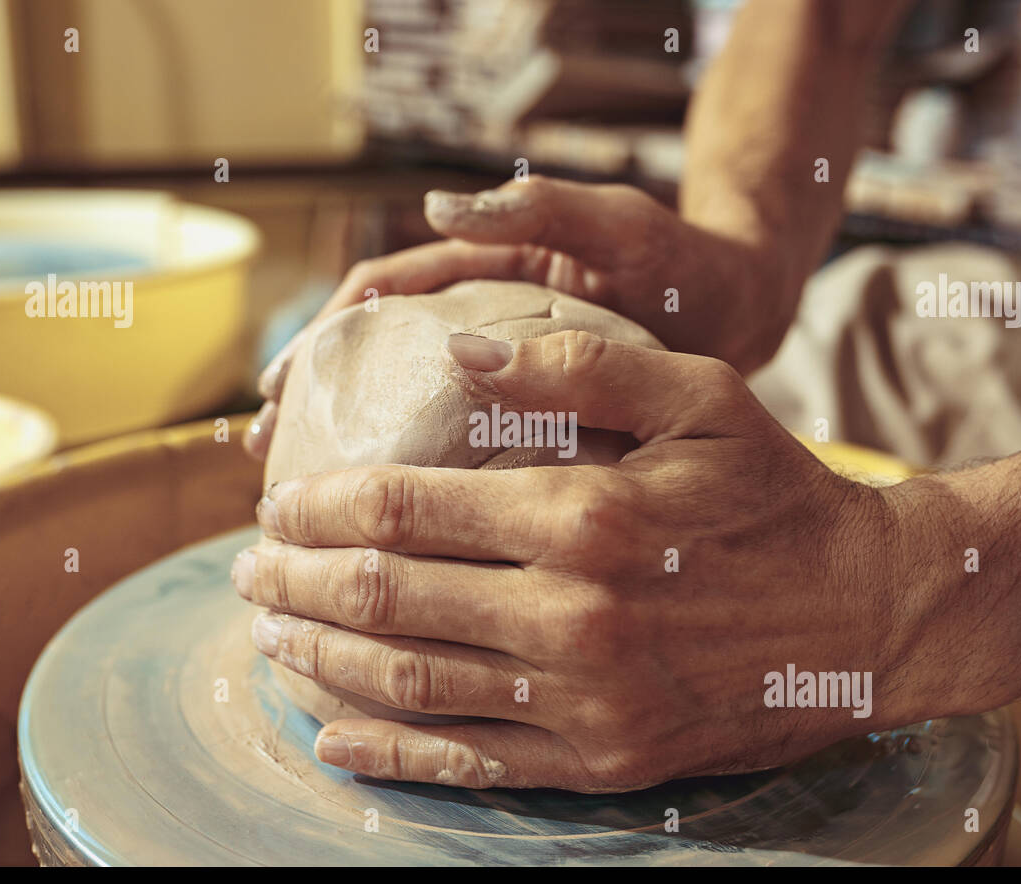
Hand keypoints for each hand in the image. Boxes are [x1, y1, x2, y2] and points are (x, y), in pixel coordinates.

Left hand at [231, 330, 913, 791]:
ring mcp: (585, 702)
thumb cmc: (778, 495)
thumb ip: (577, 362)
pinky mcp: (601, 762)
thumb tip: (455, 349)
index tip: (278, 501)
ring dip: (320, 659)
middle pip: (385, 598)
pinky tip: (332, 736)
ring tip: (270, 634)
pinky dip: (386, 751)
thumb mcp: (701, 397)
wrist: (866, 617)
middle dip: (296, 581)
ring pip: (408, 683)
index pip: (405, 509)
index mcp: (586, 517)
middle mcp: (573, 617)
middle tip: (250, 568)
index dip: (321, 504)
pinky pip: (468, 762)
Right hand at [244, 175, 789, 459]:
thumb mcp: (620, 228)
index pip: (383, 301)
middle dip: (324, 410)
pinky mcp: (542, 426)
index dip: (327, 342)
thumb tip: (440, 206)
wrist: (748, 309)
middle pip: (382, 365)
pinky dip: (435, 492)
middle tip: (271, 466)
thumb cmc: (687, 261)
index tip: (282, 392)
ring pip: (418, 417)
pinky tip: (408, 539)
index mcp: (487, 273)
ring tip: (316, 512)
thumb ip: (544, 211)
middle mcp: (488, 327)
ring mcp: (513, 379)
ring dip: (364, 458)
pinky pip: (471, 457)